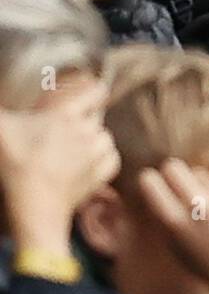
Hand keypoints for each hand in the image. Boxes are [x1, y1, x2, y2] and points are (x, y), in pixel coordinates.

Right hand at [0, 79, 118, 253]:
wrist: (33, 202)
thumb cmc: (15, 163)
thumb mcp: (0, 128)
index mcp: (64, 114)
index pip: (95, 92)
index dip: (94, 91)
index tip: (92, 94)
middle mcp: (86, 130)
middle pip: (96, 118)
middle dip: (84, 122)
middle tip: (63, 133)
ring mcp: (96, 153)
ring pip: (105, 138)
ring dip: (94, 141)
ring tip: (72, 149)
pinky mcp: (102, 174)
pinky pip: (112, 159)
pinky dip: (103, 160)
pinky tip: (85, 163)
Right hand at [137, 155, 208, 293]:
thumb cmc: (203, 261)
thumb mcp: (172, 244)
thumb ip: (161, 214)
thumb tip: (152, 185)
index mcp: (174, 221)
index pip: (149, 180)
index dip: (150, 182)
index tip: (156, 187)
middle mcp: (197, 206)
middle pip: (173, 167)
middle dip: (171, 176)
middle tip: (179, 188)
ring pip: (199, 169)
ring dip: (198, 181)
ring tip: (205, 197)